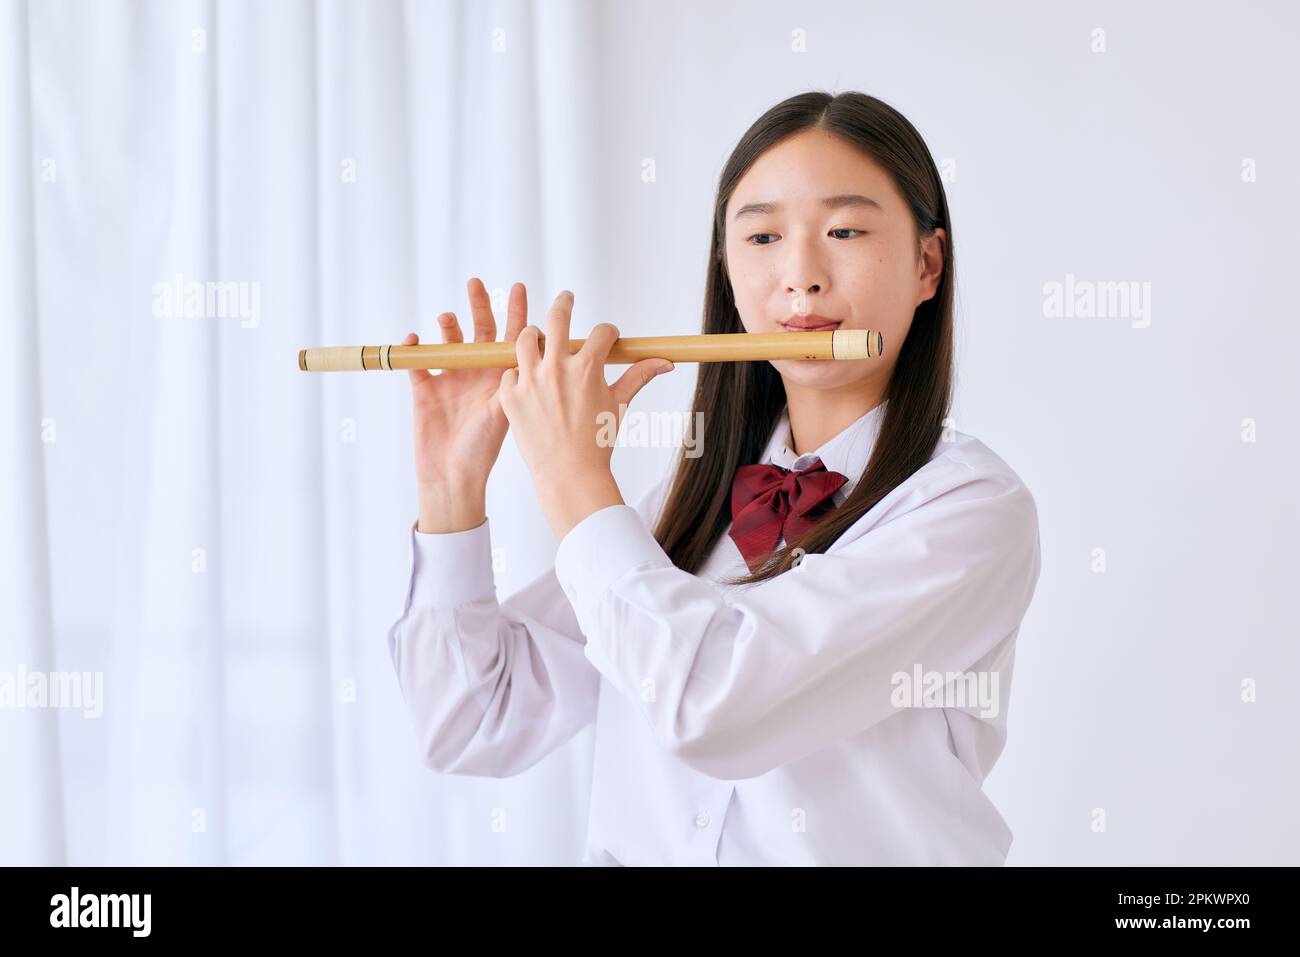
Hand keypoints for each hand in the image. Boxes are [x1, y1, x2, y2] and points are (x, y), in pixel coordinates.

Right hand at [407, 278, 526, 531]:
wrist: (452, 476)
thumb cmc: (482, 450)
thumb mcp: (502, 415)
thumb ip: (510, 387)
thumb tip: (527, 360)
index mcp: (500, 378)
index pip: (511, 338)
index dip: (516, 313)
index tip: (519, 288)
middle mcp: (477, 374)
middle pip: (479, 332)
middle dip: (479, 306)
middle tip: (476, 283)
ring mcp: (450, 380)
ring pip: (448, 342)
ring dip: (448, 327)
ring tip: (447, 317)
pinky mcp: (424, 389)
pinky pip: (416, 361)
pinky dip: (413, 347)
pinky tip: (414, 338)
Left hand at [495, 289, 673, 537]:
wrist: (568, 475)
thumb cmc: (597, 443)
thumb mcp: (619, 405)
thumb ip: (639, 376)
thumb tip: (666, 362)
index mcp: (587, 369)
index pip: (601, 332)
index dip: (608, 333)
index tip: (607, 339)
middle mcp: (556, 368)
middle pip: (558, 317)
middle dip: (564, 303)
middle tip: (566, 299)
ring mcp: (530, 381)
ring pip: (526, 338)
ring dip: (535, 335)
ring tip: (540, 338)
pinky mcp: (510, 396)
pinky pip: (510, 372)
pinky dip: (518, 373)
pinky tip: (527, 381)